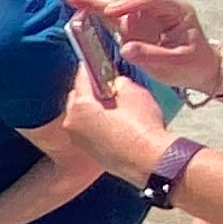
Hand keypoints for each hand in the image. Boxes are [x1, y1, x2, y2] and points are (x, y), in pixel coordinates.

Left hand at [30, 59, 170, 178]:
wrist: (150, 161)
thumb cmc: (142, 128)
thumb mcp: (133, 92)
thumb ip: (119, 82)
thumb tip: (115, 83)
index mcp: (79, 107)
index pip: (81, 78)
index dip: (91, 67)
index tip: (96, 62)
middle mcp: (72, 125)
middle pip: (78, 97)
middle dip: (92, 90)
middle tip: (110, 86)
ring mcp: (79, 141)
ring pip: (83, 115)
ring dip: (95, 108)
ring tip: (117, 106)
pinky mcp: (90, 152)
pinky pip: (89, 130)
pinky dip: (98, 123)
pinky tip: (117, 122)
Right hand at [72, 0, 217, 92]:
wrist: (198, 68)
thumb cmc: (192, 64)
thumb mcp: (177, 63)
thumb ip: (152, 55)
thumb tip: (125, 49)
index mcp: (175, 10)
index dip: (130, 3)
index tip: (111, 13)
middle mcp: (158, 6)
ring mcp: (144, 13)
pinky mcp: (131, 23)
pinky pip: (111, 11)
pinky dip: (95, 5)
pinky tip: (78, 1)